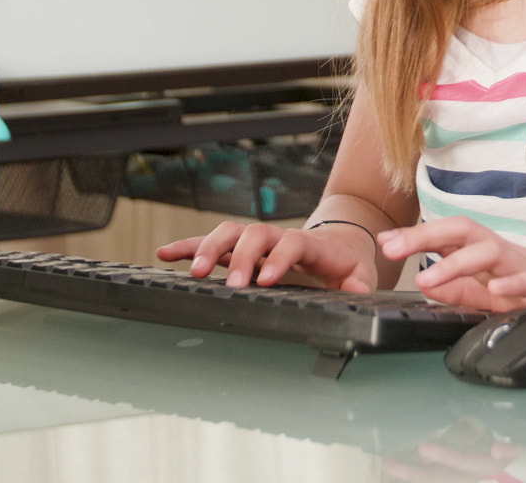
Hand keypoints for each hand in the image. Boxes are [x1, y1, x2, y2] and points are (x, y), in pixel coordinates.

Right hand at [156, 221, 377, 291]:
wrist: (339, 241)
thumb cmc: (347, 261)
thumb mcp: (361, 272)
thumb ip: (360, 282)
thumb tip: (358, 291)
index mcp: (308, 244)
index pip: (291, 243)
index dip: (279, 259)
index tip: (266, 280)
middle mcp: (278, 236)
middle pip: (255, 234)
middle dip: (241, 257)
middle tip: (232, 284)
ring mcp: (258, 241)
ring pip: (229, 234)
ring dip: (209, 248)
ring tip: (194, 272)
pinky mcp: (241, 249)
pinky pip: (211, 243)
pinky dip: (188, 246)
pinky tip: (165, 254)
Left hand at [380, 217, 525, 326]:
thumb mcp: (500, 295)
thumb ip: (466, 291)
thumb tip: (427, 283)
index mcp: (493, 256)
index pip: (451, 237)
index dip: (417, 236)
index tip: (384, 242)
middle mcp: (508, 254)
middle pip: (464, 232)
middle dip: (425, 236)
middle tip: (392, 248)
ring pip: (491, 253)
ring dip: (457, 263)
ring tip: (428, 277)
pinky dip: (514, 283)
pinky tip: (496, 290)